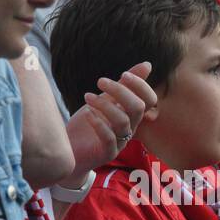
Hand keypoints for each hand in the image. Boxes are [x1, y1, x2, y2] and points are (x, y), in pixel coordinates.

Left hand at [62, 63, 155, 182]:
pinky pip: (109, 138)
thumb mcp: (105, 100)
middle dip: (120, 91)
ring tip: (87, 97)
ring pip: (123, 121)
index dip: (141, 85)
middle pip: (137, 108)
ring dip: (104, 104)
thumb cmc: (87, 125)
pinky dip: (98, 123)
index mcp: (132, 115)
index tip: (123, 75)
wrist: (70, 153)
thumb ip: (124, 85)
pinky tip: (87, 113)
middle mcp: (130, 129)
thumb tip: (148, 65)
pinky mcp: (107, 154)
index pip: (149, 100)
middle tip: (100, 81)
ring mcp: (120, 143)